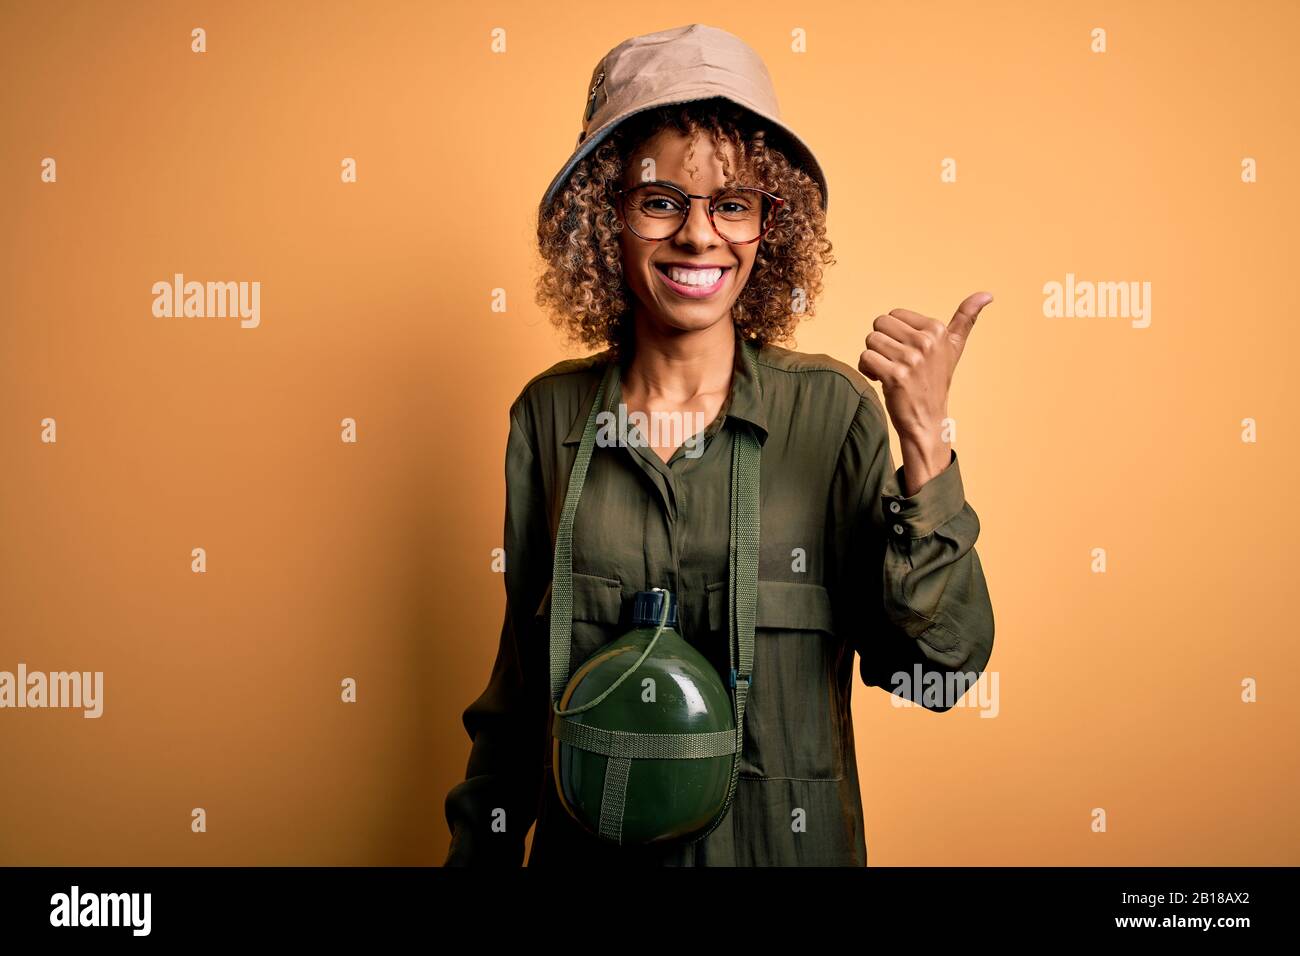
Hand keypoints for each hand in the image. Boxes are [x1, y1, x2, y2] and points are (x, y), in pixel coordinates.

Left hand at [858, 291, 991, 492]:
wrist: (928, 419)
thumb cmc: (936, 380)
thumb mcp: (954, 347)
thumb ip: (966, 318)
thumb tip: (987, 294)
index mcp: (937, 329)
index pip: (893, 314)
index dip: (894, 334)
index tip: (906, 351)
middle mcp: (926, 342)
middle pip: (879, 324)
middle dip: (881, 343)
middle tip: (895, 361)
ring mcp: (912, 359)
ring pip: (870, 340)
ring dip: (873, 357)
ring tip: (889, 370)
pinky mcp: (896, 376)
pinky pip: (866, 358)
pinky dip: (867, 369)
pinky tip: (881, 380)